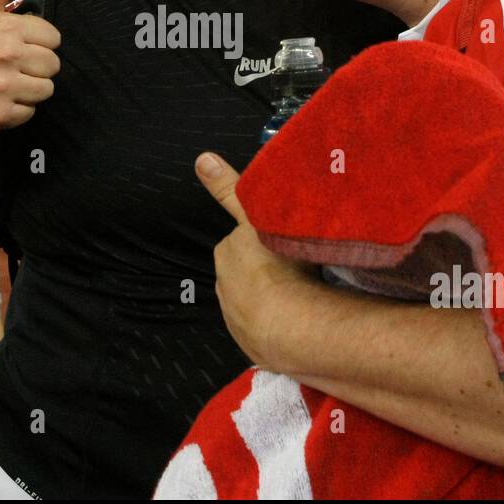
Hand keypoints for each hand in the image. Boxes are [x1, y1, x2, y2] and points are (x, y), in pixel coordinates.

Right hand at [0, 0, 60, 130]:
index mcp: (7, 28)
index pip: (53, 38)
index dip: (40, 43)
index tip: (21, 46)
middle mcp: (7, 56)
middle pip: (53, 65)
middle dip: (37, 66)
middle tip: (14, 66)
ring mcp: (4, 86)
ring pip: (46, 90)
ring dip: (30, 89)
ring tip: (8, 82)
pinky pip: (29, 113)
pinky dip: (17, 110)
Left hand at [195, 151, 320, 369]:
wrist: (289, 324)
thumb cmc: (278, 264)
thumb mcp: (257, 215)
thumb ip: (230, 188)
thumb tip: (200, 158)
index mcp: (227, 254)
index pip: (242, 241)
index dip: (262, 241)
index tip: (279, 248)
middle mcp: (225, 286)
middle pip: (250, 270)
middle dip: (268, 269)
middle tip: (299, 267)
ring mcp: (238, 318)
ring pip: (257, 299)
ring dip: (274, 298)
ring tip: (302, 296)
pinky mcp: (252, 345)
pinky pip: (266, 327)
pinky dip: (277, 323)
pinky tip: (297, 320)